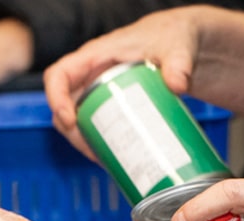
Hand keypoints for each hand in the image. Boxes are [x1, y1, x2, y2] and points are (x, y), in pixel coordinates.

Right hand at [43, 9, 202, 158]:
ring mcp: (102, 92)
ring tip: (105, 160)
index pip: (60, 74)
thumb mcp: (178, 46)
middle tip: (94, 152)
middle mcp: (93, 75)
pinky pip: (98, 126)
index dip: (56, 98)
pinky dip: (101, 144)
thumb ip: (179, 62)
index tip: (70, 121)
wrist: (188, 45)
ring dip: (85, 143)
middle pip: (65, 106)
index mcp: (98, 55)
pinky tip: (114, 160)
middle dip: (73, 133)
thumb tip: (177, 85)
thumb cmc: (175, 36)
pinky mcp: (115, 106)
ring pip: (79, 121)